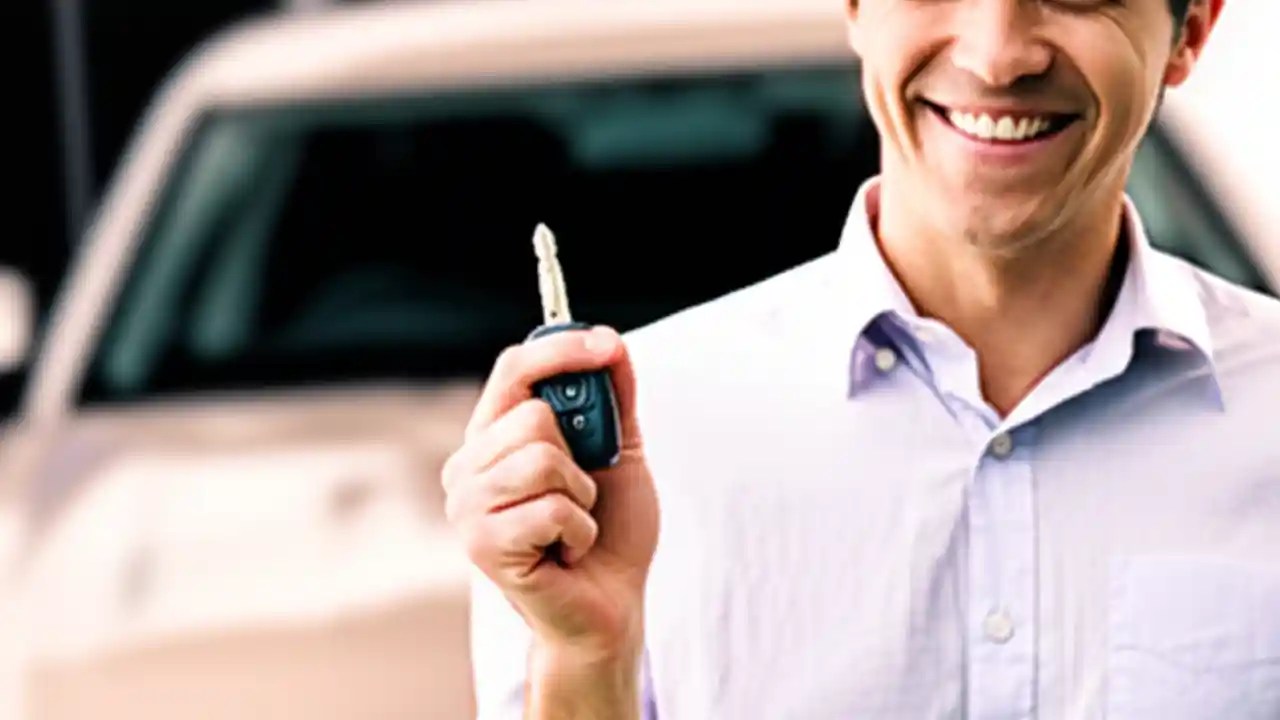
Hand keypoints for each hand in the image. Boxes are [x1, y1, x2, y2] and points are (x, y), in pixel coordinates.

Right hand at [442, 325, 658, 657]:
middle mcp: (468, 466)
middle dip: (580, 454)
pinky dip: (580, 530)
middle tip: (580, 490)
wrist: (610, 604)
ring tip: (573, 521)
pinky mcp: (482, 544)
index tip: (606, 344)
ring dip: (581, 495)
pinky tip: (567, 549)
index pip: (513, 368)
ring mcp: (468, 506)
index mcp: (492, 435)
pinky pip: (552, 508)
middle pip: (533, 414)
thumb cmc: (609, 528)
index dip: (560, 349)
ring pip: (542, 459)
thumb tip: (612, 342)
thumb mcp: (620, 451)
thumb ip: (614, 397)